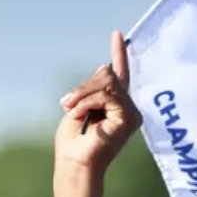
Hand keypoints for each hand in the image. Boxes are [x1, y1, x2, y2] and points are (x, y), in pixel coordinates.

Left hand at [54, 30, 139, 171]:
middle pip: (107, 75)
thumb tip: (103, 68)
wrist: (73, 163)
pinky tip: (80, 116)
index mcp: (113, 105)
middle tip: (66, 104)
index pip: (118, 74)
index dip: (118, 53)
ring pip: (106, 82)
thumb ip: (91, 90)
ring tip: (72, 112)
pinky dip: (87, 103)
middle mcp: (126, 107)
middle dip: (83, 87)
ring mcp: (130, 113)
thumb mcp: (78, 108)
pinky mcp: (130, 117)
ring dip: (83, 95)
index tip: (117, 33)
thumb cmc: (72, 143)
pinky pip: (107, 95)